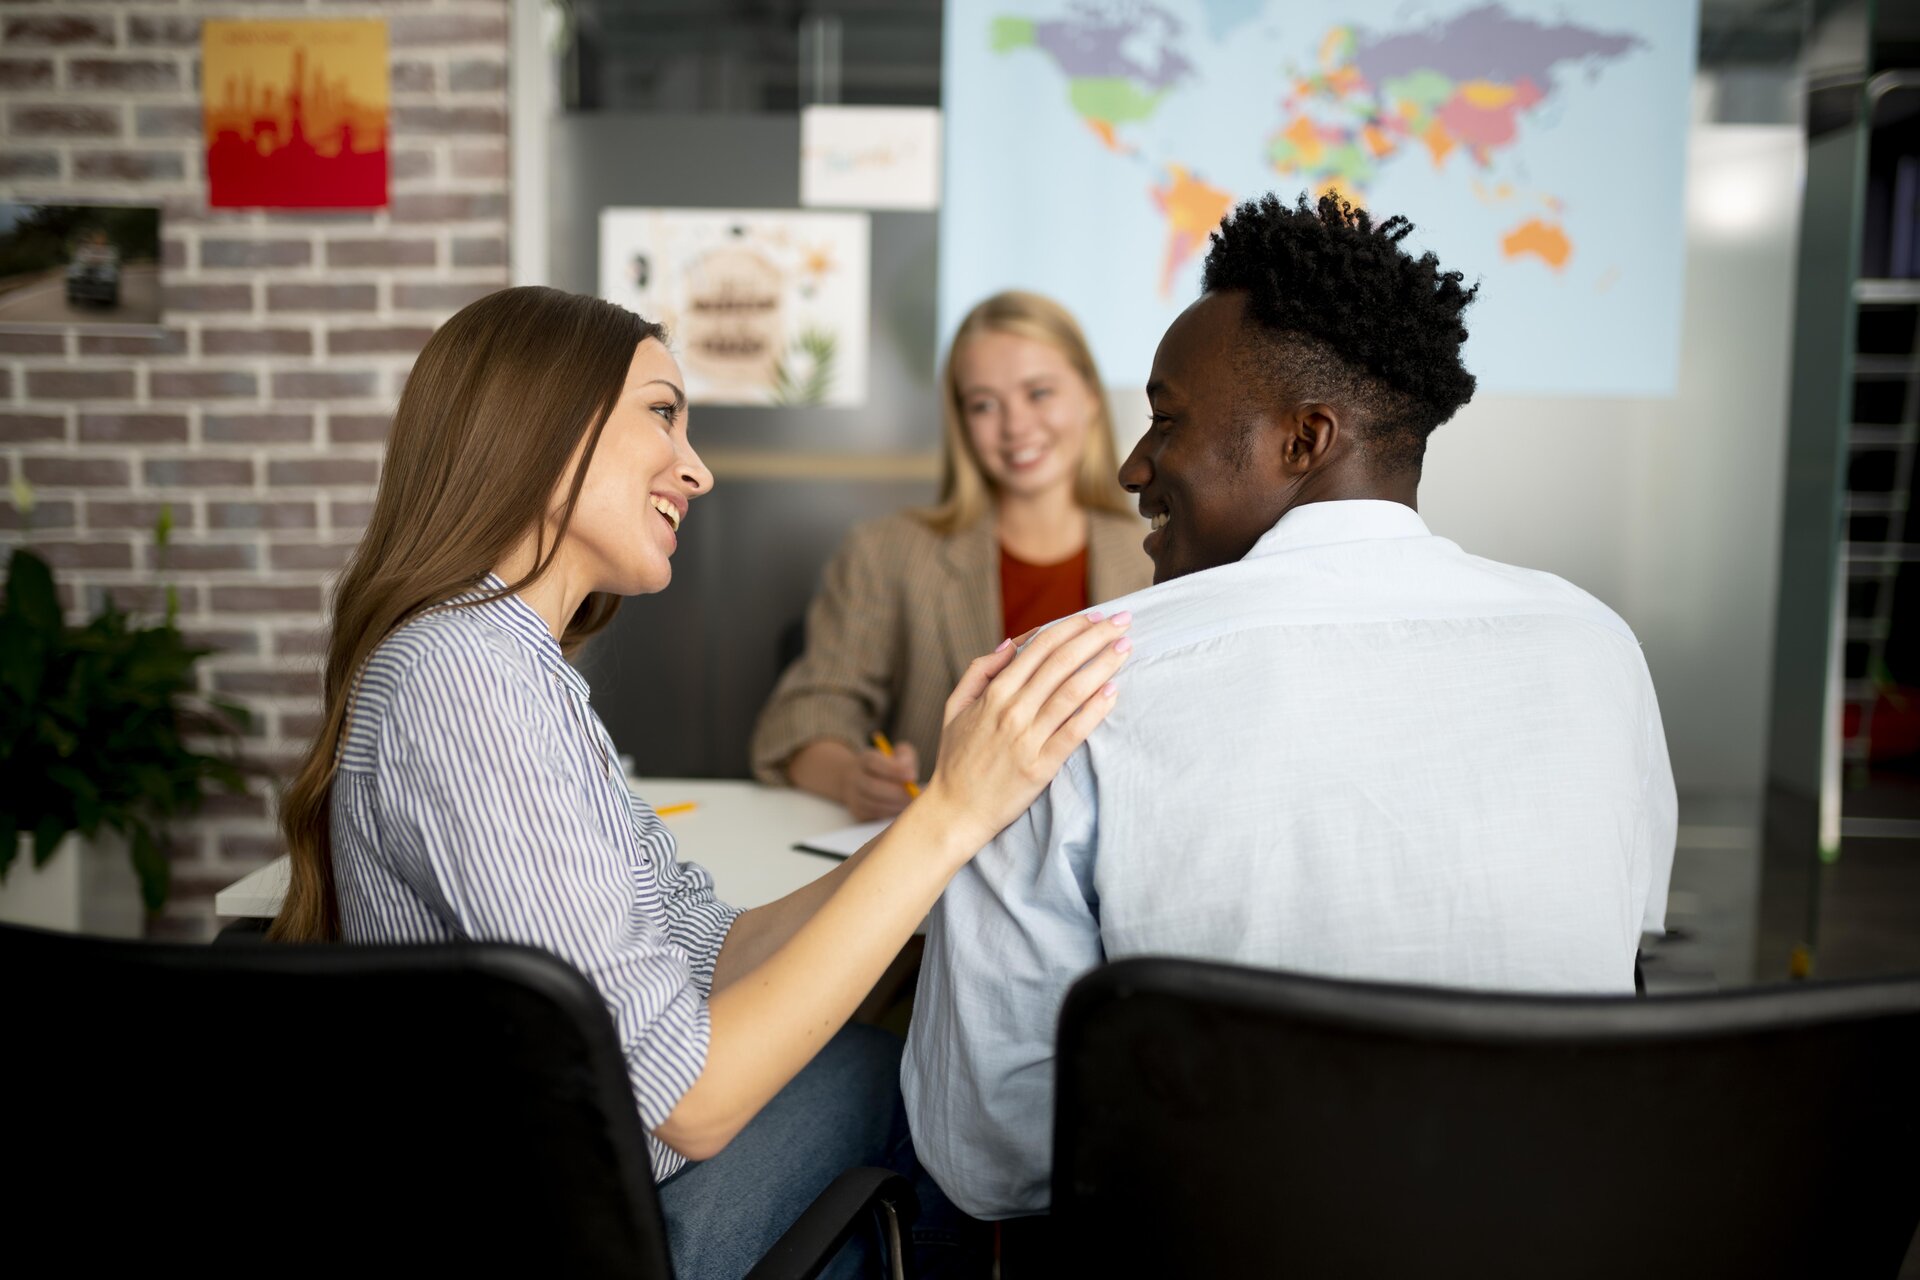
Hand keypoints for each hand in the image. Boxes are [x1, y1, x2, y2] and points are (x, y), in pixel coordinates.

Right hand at [841, 742, 919, 821]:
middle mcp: (856, 778)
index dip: (893, 769)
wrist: (861, 780)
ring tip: (915, 804)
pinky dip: (893, 814)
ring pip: (875, 805)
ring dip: (898, 806)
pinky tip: (904, 810)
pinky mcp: (860, 814)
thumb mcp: (896, 755)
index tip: (912, 776)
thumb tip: (910, 773)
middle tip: (918, 795)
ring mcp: (855, 797)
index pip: (874, 762)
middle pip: (873, 787)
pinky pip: (877, 816)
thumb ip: (905, 758)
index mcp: (865, 760)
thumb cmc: (887, 767)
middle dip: (898, 793)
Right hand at [921, 611, 1130, 850]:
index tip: (1095, 617)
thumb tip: (1010, 643)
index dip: (1071, 627)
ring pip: (1071, 691)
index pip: (1039, 648)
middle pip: (1061, 662)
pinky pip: (1073, 732)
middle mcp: (1011, 710)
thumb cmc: (956, 760)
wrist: (954, 811)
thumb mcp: (954, 707)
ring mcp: (1027, 738)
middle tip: (1122, 622)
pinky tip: (1113, 691)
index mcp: (993, 693)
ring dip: (1102, 665)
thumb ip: (979, 671)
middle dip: (1095, 637)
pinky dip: (1095, 709)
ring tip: (1125, 649)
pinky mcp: (1040, 766)